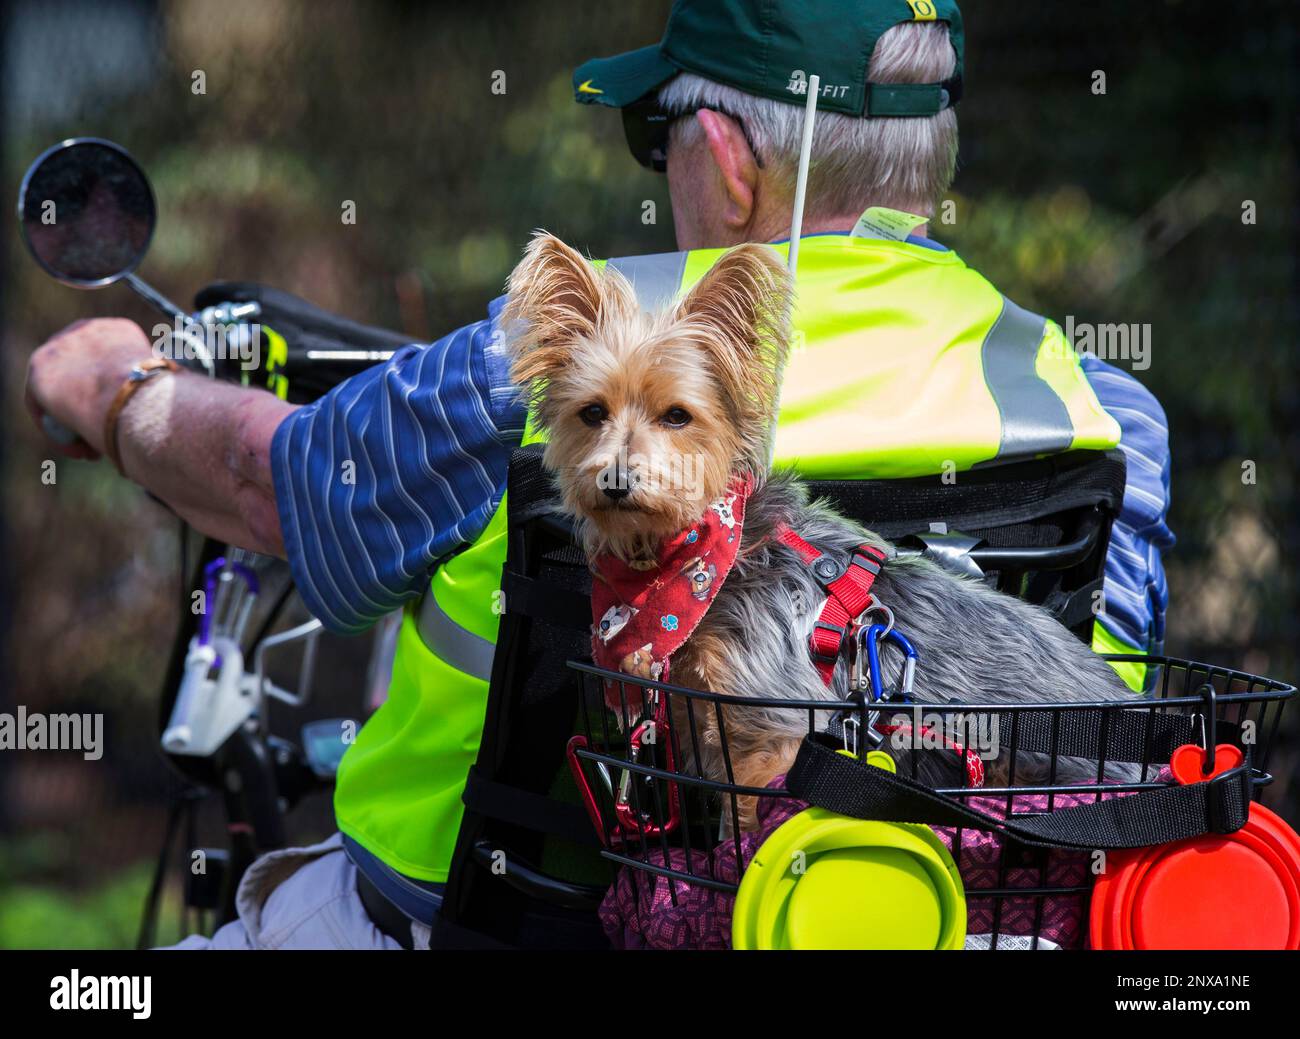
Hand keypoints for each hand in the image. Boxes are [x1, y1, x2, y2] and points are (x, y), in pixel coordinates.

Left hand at [25, 318, 154, 457]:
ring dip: (74, 425)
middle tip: (102, 437)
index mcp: (119, 331)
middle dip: (87, 408)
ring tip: (94, 451)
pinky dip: (60, 434)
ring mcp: (60, 344)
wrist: (136, 400)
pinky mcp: (39, 366)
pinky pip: (42, 406)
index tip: (120, 420)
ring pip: (59, 392)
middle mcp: (86, 329)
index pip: (106, 361)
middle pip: (79, 373)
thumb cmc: (158, 401)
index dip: (110, 394)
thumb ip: (141, 389)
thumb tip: (149, 409)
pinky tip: (82, 451)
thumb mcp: (156, 389)